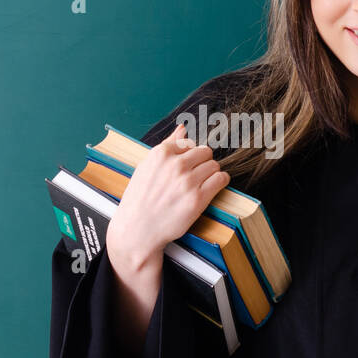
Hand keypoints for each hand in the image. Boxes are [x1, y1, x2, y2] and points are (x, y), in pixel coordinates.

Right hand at [105, 122, 231, 273]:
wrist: (137, 230)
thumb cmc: (139, 199)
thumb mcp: (146, 166)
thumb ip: (167, 145)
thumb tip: (182, 128)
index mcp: (161, 154)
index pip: (189, 143)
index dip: (190, 156)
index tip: (188, 166)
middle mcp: (175, 165)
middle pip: (205, 152)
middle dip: (203, 162)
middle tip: (196, 176)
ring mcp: (187, 181)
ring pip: (214, 165)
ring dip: (211, 173)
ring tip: (202, 184)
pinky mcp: (198, 198)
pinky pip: (221, 179)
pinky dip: (220, 182)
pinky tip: (213, 187)